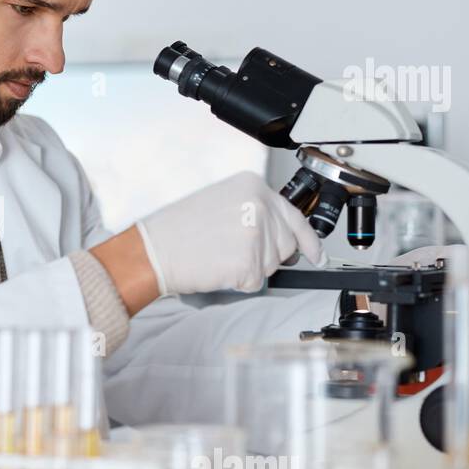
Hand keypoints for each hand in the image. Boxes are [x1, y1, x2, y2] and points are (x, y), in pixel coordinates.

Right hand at [133, 171, 323, 294]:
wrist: (153, 250)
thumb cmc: (176, 230)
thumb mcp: (221, 202)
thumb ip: (254, 211)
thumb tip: (279, 233)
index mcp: (252, 186)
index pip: (294, 216)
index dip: (308, 240)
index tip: (316, 254)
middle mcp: (258, 206)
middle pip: (286, 245)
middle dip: (267, 256)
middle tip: (234, 253)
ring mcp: (256, 234)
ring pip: (272, 266)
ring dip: (249, 268)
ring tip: (219, 255)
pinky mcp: (250, 261)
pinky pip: (256, 281)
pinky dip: (238, 282)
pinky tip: (218, 267)